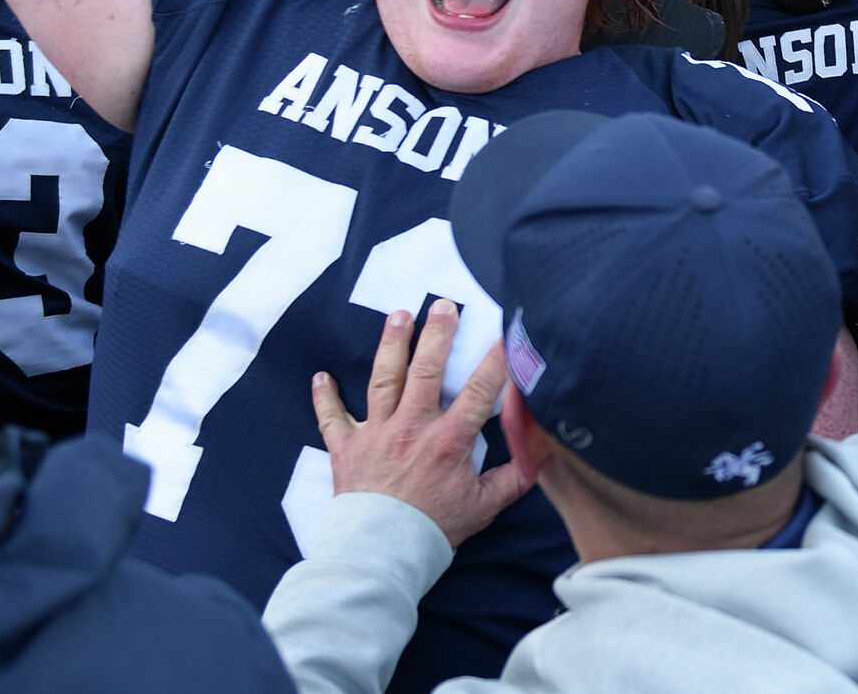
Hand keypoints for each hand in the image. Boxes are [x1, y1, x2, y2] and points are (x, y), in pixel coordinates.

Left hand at [312, 298, 533, 548]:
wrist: (382, 552)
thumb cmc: (434, 530)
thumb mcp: (483, 508)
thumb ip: (511, 478)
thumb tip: (536, 454)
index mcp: (447, 440)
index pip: (479, 391)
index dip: (496, 361)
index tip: (505, 333)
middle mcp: (411, 426)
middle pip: (425, 369)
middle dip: (437, 334)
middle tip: (444, 305)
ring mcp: (376, 432)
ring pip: (383, 378)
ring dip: (391, 344)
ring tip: (399, 315)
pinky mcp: (346, 447)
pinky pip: (332, 417)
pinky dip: (325, 397)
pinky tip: (321, 376)